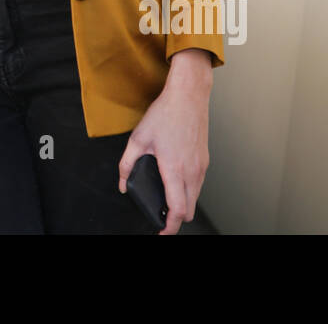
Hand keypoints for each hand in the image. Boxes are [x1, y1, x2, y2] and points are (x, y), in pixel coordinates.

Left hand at [117, 49, 212, 233]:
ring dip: (183, 205)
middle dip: (176, 219)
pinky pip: (198, 185)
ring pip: (195, 198)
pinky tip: (176, 184)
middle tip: (161, 218)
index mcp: (175, 169)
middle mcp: (192, 171)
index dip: (169, 226)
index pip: (177, 210)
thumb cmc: (165, 114)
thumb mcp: (138, 139)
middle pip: (189, 210)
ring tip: (166, 202)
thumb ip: (127, 165)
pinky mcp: (205, 160)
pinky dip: (188, 191)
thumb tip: (123, 184)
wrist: (188, 96)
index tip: (161, 231)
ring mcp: (201, 166)